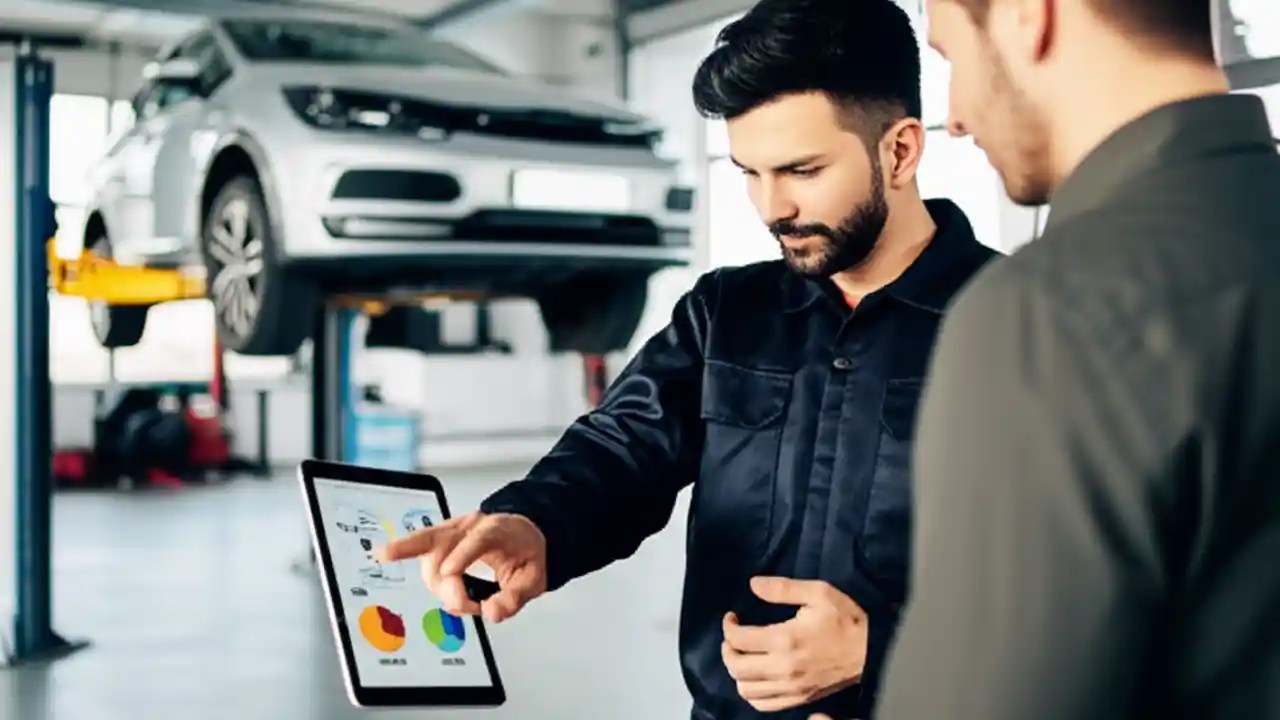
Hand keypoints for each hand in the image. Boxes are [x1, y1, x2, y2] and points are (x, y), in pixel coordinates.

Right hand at [374, 512, 547, 623]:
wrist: (525, 533)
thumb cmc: (526, 551)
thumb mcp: (534, 577)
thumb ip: (514, 597)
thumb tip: (491, 613)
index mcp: (498, 530)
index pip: (477, 539)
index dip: (462, 555)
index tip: (451, 574)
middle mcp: (470, 527)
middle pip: (444, 545)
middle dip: (448, 581)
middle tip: (467, 605)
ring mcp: (453, 531)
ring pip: (429, 552)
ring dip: (438, 582)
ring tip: (461, 598)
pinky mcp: (440, 540)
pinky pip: (418, 544)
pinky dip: (403, 550)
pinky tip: (386, 554)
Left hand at [721, 576, 868, 712]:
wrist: (870, 651)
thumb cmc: (845, 619)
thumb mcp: (818, 593)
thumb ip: (782, 588)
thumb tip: (753, 584)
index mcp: (785, 639)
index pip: (739, 638)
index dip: (728, 626)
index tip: (732, 617)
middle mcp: (783, 667)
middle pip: (736, 666)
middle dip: (727, 649)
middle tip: (732, 637)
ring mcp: (790, 687)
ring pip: (745, 689)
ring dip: (736, 672)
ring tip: (742, 655)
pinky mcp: (798, 699)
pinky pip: (763, 704)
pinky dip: (752, 692)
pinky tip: (756, 676)